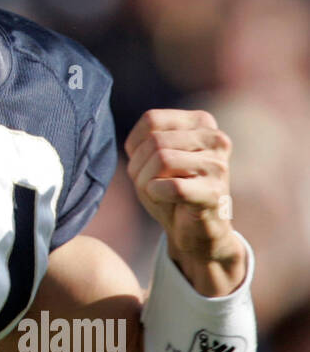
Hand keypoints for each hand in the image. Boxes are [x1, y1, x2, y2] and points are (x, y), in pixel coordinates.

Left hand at [125, 108, 245, 294]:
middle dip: (138, 166)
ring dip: (146, 182)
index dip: (135, 145)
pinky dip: (156, 194)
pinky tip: (164, 199)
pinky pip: (172, 187)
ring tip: (156, 192)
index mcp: (201, 122)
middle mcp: (215, 139)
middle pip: (155, 141)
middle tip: (146, 184)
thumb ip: (145, 140)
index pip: (152, 119)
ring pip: (162, 159)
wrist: (195, 232)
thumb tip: (135, 142)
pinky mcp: (215, 192)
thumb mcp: (153, 157)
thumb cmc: (170, 190)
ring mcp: (218, 165)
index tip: (141, 164)